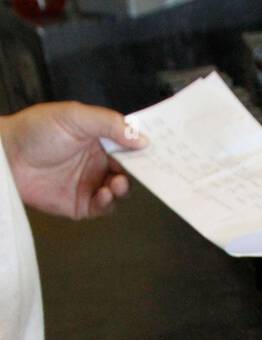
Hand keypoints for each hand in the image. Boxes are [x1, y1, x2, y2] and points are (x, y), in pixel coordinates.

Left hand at [0, 100, 146, 218]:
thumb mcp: (75, 116)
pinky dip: (108, 203)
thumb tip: (141, 137)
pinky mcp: (82, 204)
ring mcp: (91, 183)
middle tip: (143, 172)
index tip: (155, 151)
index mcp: (99, 138)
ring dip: (123, 188)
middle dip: (138, 172)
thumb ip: (109, 124)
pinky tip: (104, 194)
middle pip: (129, 170)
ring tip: (117, 183)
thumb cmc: (35, 131)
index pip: (128, 144)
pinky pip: (104, 208)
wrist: (9, 157)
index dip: (142, 148)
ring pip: (120, 191)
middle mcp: (97, 161)